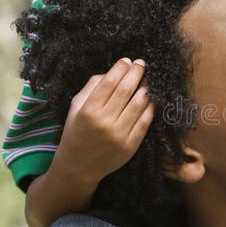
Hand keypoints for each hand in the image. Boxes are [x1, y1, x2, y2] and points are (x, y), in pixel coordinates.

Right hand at [55, 58, 154, 187]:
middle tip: (141, 63)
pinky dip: (150, 108)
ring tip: (147, 80)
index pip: (109, 83)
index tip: (127, 60)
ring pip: (139, 105)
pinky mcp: (130, 146)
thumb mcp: (75, 107)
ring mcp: (119, 135)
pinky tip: (150, 99)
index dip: (121, 68)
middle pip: (126, 91)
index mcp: (88, 110)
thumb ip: (90, 87)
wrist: (79, 166)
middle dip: (136, 73)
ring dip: (146, 89)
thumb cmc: (76, 131)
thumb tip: (112, 71)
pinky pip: (145, 122)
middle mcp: (104, 122)